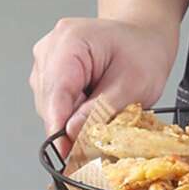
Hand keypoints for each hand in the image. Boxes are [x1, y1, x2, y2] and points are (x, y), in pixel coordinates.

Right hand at [29, 17, 177, 155]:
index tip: (65, 152)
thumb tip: (73, 134)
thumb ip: (101, 110)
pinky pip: (53, 102)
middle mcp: (50, 48)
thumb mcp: (133, 85)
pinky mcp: (48, 72)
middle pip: (49, 102)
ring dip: (72, 118)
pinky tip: (92, 104)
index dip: (59, 127)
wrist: (143, 37)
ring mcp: (45, 59)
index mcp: (70, 42)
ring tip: (102, 109)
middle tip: (98, 139)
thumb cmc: (143, 52)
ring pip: (49, 105)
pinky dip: (72, 112)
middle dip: (70, 125)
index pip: (56, 92)